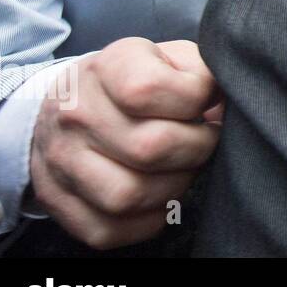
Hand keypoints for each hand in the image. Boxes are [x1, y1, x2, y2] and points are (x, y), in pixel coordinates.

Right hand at [28, 38, 222, 249]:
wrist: (72, 102)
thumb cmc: (138, 80)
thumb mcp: (169, 56)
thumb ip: (202, 71)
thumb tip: (228, 102)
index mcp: (107, 67)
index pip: (147, 89)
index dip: (195, 99)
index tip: (206, 103)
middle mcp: (75, 113)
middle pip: (149, 148)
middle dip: (195, 150)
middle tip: (203, 143)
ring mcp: (60, 161)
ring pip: (127, 196)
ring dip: (173, 187)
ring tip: (183, 169)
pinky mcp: (58, 202)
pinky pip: (109, 229)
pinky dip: (147, 220)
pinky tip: (161, 194)